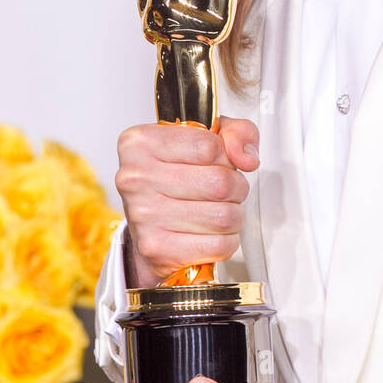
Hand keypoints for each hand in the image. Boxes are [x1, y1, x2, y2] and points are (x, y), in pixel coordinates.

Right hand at [114, 117, 259, 287]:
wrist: (148, 226)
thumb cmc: (177, 177)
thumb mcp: (207, 139)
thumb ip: (237, 133)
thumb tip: (247, 158)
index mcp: (141, 142)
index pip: (209, 147)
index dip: (226, 157)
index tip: (217, 162)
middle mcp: (136, 177)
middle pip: (220, 183)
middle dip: (236, 188)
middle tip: (224, 190)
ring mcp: (143, 215)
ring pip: (224, 217)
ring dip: (232, 216)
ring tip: (216, 210)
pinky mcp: (156, 249)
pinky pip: (218, 245)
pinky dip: (225, 241)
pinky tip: (208, 233)